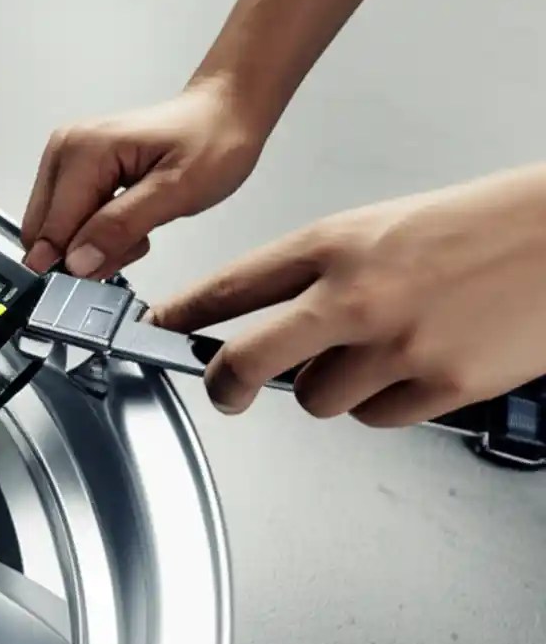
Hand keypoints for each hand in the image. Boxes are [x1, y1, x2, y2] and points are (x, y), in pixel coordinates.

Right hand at [20, 78, 265, 277]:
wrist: (222, 115)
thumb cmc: (211, 144)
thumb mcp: (176, 192)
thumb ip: (121, 227)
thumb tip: (76, 263)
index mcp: (82, 152)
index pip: (52, 230)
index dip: (77, 262)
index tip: (117, 262)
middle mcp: (62, 152)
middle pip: (44, 233)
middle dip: (86, 253)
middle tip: (137, 241)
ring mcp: (64, 159)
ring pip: (56, 232)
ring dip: (95, 245)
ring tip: (139, 227)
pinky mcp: (72, 171)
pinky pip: (68, 221)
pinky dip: (97, 233)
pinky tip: (131, 220)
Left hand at [151, 164, 545, 426]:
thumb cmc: (482, 226)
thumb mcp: (382, 228)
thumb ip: (321, 273)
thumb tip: (273, 320)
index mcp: (335, 244)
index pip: (232, 286)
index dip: (184, 314)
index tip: (161, 329)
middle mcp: (354, 294)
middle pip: (246, 360)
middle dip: (224, 383)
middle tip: (226, 390)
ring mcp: (394, 344)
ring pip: (315, 399)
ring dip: (330, 388)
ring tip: (374, 354)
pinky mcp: (439, 384)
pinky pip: (376, 417)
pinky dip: (384, 403)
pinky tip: (414, 367)